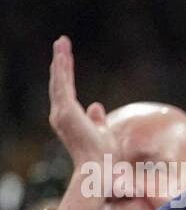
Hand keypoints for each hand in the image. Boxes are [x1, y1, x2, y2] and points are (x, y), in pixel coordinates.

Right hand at [48, 36, 116, 165]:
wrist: (98, 167)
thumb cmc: (102, 155)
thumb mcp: (102, 132)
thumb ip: (96, 119)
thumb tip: (96, 105)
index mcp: (68, 120)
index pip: (65, 92)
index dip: (65, 75)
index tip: (65, 60)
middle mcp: (60, 115)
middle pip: (59, 83)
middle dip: (59, 62)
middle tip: (61, 43)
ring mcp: (61, 113)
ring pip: (59, 80)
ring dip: (60, 60)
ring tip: (61, 42)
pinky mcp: (66, 110)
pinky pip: (63, 84)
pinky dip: (63, 68)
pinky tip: (63, 54)